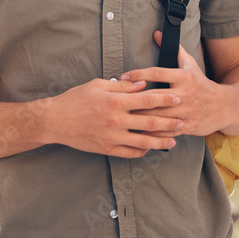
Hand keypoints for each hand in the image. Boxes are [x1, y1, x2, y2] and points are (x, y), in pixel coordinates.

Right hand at [42, 77, 182, 157]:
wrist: (55, 120)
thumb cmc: (75, 99)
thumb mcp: (98, 85)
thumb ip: (122, 86)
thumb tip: (143, 84)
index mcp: (115, 101)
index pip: (147, 100)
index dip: (165, 99)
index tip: (177, 98)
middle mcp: (116, 120)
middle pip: (151, 122)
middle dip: (170, 122)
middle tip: (183, 121)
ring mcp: (112, 137)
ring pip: (144, 141)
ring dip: (161, 141)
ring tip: (173, 140)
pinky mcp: (107, 148)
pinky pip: (130, 152)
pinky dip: (143, 151)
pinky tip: (150, 148)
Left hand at [119, 31, 235, 136]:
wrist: (225, 106)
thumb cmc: (202, 84)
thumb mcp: (190, 64)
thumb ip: (174, 50)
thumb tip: (157, 34)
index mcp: (184, 77)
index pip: (158, 73)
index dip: (139, 74)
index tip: (123, 77)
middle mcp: (185, 93)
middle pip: (155, 96)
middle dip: (135, 99)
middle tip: (116, 100)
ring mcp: (186, 111)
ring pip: (159, 115)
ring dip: (141, 117)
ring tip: (123, 116)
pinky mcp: (188, 126)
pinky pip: (166, 130)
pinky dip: (153, 133)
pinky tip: (139, 133)